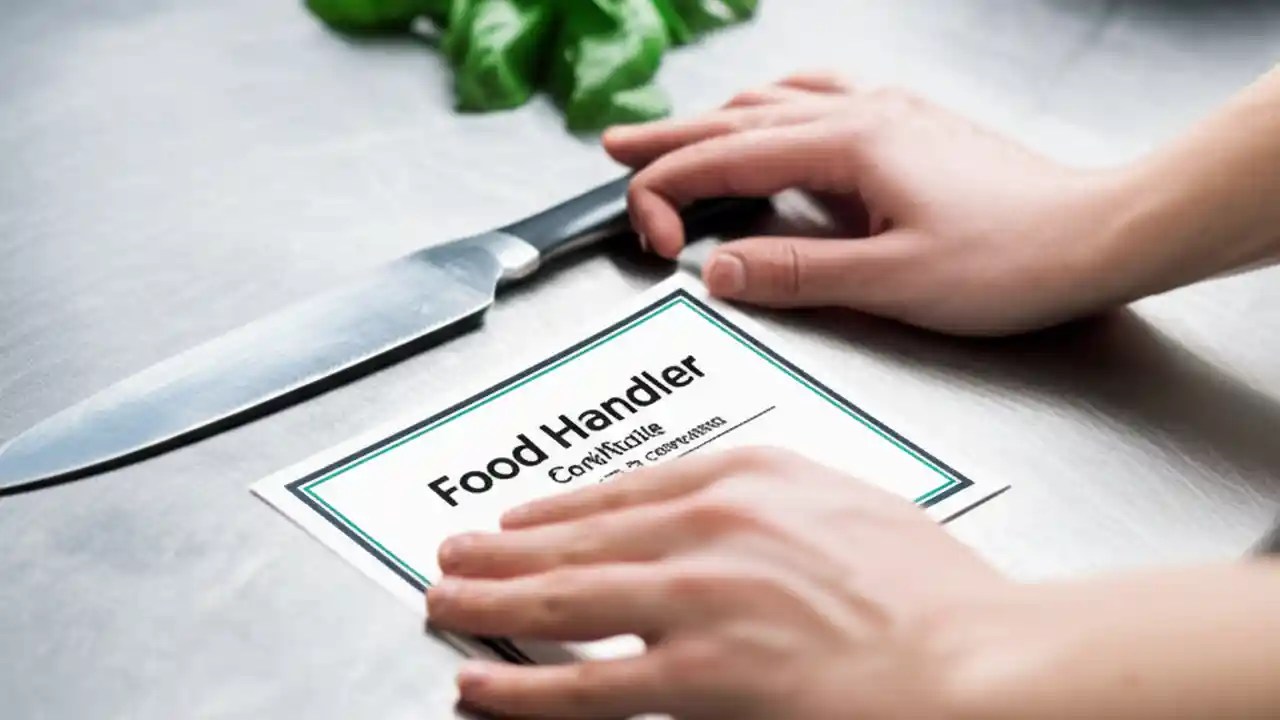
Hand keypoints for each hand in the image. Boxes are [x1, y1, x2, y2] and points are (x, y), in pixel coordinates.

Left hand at [427, 447, 1009, 718]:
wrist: (983, 659)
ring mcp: (699, 599)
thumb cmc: (936, 593)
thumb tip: (727, 509)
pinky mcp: (701, 675)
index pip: (623, 489)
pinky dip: (521, 688)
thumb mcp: (849, 504)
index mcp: (749, 475)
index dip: (558, 509)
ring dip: (489, 603)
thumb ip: (774, 500)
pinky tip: (482, 686)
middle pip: (575, 538)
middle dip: (501, 550)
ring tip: (446, 603)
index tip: (522, 517)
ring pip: (561, 600)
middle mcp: (710, 525)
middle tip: (455, 552)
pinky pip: (583, 685)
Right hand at [603, 72, 1137, 335]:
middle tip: (616, 148)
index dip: (668, 192)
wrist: (1098, 235)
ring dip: (715, 120)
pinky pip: (818, 102)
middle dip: (668, 138)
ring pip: (775, 102)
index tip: (648, 238)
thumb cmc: (1013, 259)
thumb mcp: (893, 281)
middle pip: (738, 118)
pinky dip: (773, 112)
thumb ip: (796, 272)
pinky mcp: (909, 128)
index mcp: (848, 145)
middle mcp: (863, 115)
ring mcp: (888, 115)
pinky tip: (773, 124)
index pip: (725, 160)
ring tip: (674, 136)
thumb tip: (719, 270)